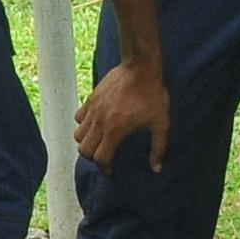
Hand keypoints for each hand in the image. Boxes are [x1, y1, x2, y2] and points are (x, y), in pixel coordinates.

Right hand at [75, 57, 170, 171]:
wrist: (141, 67)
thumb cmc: (152, 95)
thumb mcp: (161, 124)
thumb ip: (158, 148)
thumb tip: (156, 168)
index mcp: (115, 131)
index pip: (100, 158)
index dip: (105, 169)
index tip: (110, 171)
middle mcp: (100, 122)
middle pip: (84, 150)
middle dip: (93, 157)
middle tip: (104, 156)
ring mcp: (93, 110)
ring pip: (78, 135)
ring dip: (86, 142)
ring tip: (98, 141)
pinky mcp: (91, 99)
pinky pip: (78, 117)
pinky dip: (83, 124)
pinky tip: (95, 123)